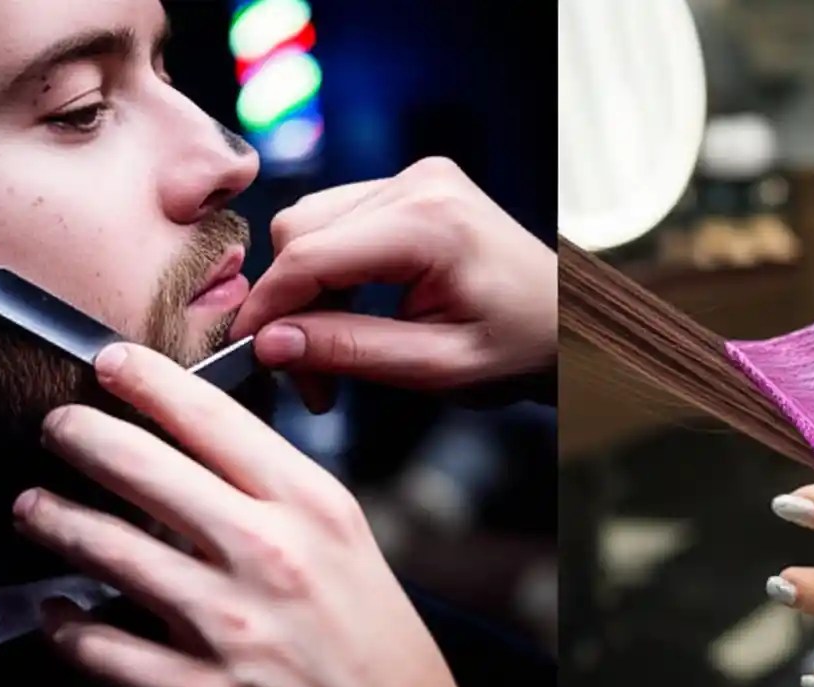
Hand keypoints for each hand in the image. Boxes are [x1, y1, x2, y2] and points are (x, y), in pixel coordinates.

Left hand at [13, 342, 473, 686]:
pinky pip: (102, 649)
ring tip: (36, 508)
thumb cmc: (373, 630)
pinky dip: (66, 625)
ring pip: (108, 551)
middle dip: (81, 435)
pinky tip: (59, 612)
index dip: (148, 381)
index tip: (110, 361)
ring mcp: (231, 625)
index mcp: (311, 506)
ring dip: (55, 520)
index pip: (215, 420)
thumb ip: (278, 489)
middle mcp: (269, 555)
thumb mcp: (345, 535)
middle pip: (145, 470)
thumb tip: (197, 449)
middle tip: (57, 426)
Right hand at [228, 157, 556, 409]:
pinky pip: (340, 223)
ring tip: (333, 355)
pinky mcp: (414, 189)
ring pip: (312, 226)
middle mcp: (419, 184)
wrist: (567, 326)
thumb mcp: (437, 367)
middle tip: (310, 379)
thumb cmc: (521, 348)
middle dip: (290, 306)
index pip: (311, 255)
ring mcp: (417, 179)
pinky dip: (331, 273)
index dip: (267, 307)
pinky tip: (351, 318)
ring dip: (307, 293)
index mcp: (430, 223)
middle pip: (301, 233)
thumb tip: (272, 342)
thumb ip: (352, 351)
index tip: (247, 354)